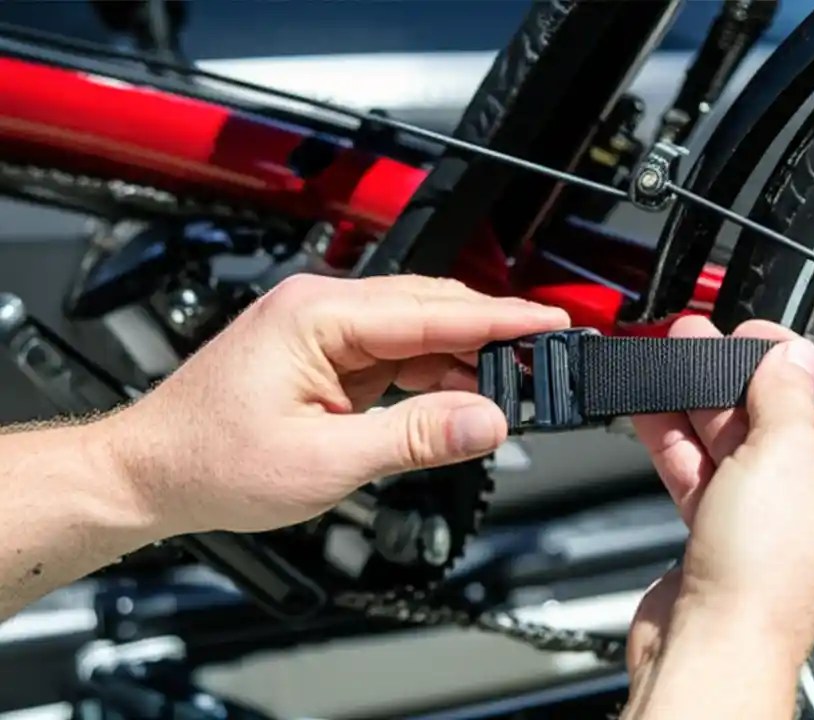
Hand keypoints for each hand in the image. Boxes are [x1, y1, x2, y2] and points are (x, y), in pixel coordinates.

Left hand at [102, 274, 567, 538]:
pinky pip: (397, 354)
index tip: (551, 325)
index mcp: (317, 315)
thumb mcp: (325, 460)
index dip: (501, 320)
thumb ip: (415, 436)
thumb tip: (486, 420)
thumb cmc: (210, 460)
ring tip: (511, 389)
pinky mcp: (325, 354)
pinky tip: (460, 397)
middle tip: (546, 363)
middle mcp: (322, 309)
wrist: (151, 474)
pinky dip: (433, 374)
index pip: (433, 310)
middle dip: (492, 336)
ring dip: (464, 359)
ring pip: (418, 331)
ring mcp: (324, 330)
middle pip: (432, 310)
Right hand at [629, 316, 813, 674]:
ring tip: (667, 359)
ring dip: (695, 403)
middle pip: (772, 421)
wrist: (713, 648)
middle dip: (730, 377)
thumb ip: (786, 396)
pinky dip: (674, 443)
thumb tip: (793, 352)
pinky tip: (651, 410)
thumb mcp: (786, 454)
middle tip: (696, 339)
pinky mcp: (714, 541)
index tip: (751, 334)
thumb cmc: (765, 573)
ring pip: (727, 448)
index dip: (788, 362)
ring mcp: (759, 525)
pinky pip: (697, 478)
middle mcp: (808, 507)